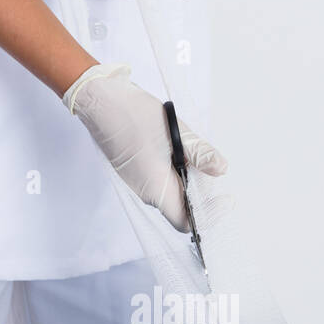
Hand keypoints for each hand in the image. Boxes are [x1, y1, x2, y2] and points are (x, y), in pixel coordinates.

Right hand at [64, 63, 226, 229]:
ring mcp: (138, 182)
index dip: (207, 215)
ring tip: (194, 156)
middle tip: (212, 171)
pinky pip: (160, 181)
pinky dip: (174, 172)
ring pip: (171, 192)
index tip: (223, 198)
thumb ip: (200, 155)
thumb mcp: (177, 133)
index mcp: (156, 190)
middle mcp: (146, 192)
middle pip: (180, 208)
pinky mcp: (134, 171)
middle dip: (201, 195)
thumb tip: (221, 169)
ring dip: (188, 180)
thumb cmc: (134, 116)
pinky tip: (178, 150)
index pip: (186, 222)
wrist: (100, 101)